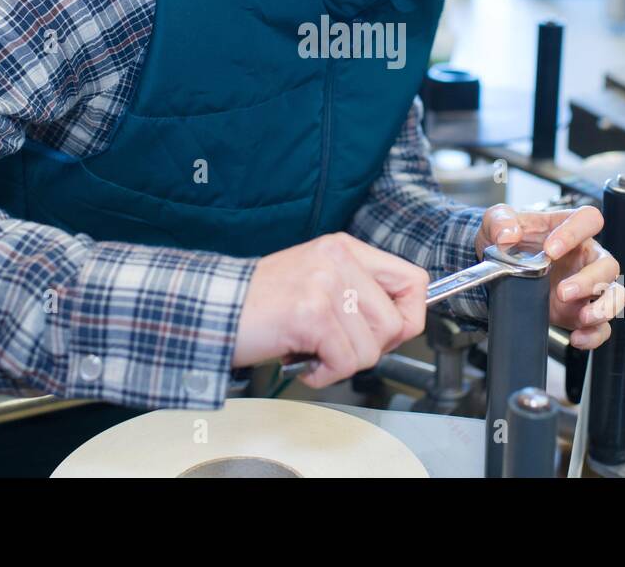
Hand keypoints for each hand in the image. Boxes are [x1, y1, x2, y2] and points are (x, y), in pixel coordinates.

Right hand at [233, 232, 428, 386]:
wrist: (211, 311)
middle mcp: (339, 260)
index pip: (413, 280)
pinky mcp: (311, 313)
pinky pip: (344, 362)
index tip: (390, 334)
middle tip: (337, 348)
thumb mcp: (318, 282)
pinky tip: (302, 361)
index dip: (410, 316)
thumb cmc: (261, 305)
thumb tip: (402, 326)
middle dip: (370, 349)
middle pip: (396, 322)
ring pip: (372, 348)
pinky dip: (323, 374)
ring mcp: (325, 284)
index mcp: (345, 249)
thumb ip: (359, 295)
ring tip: (312, 351)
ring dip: (342, 363)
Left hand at [476, 203, 624, 349]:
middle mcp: (583, 257)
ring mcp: (585, 286)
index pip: (588, 219)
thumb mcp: (495, 220)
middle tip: (562, 291)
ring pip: (615, 295)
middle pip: (608, 264)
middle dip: (589, 280)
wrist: (495, 268)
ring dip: (604, 308)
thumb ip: (500, 220)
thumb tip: (508, 234)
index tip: (551, 249)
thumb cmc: (506, 238)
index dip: (575, 232)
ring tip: (583, 317)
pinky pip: (601, 326)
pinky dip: (594, 335)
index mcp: (568, 228)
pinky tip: (577, 338)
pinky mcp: (579, 312)